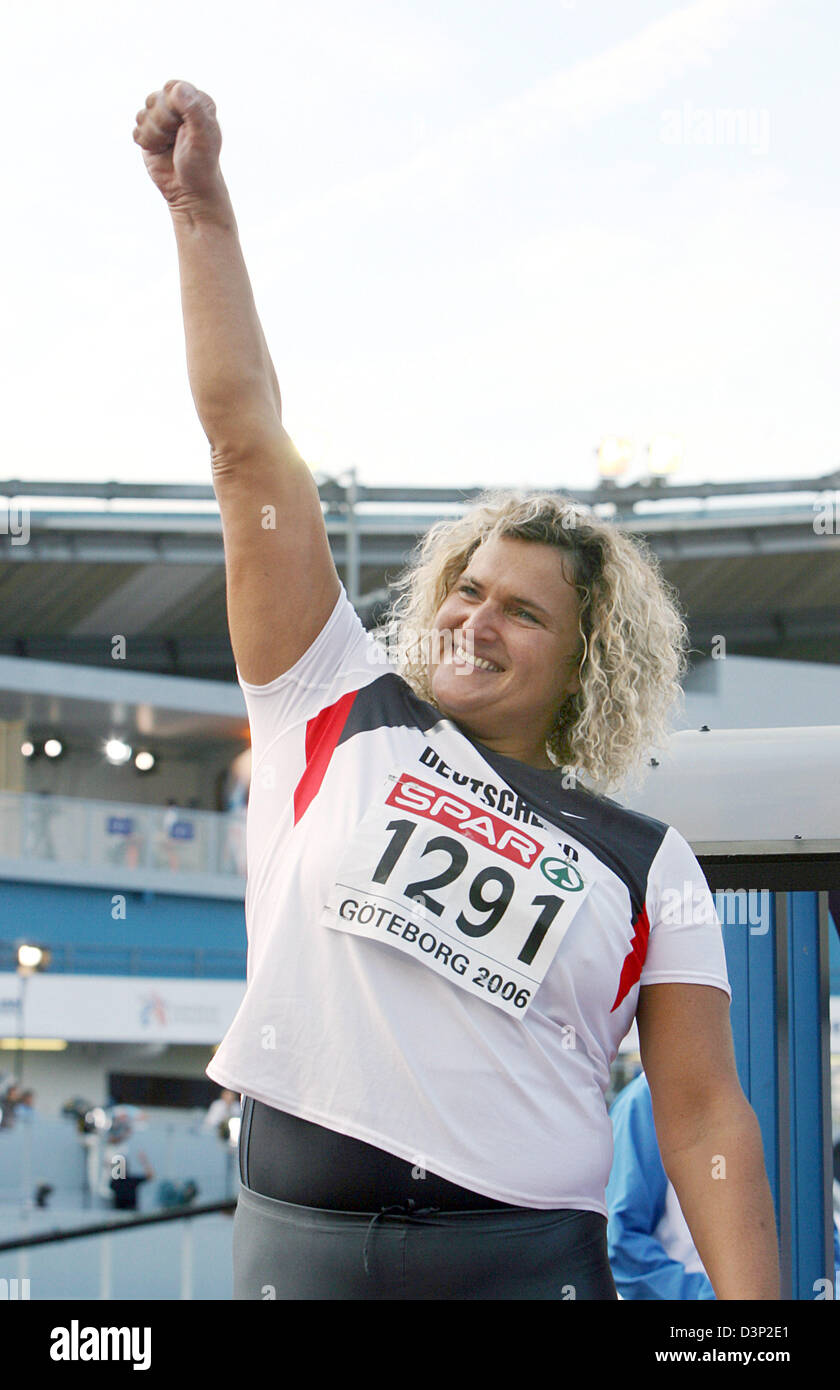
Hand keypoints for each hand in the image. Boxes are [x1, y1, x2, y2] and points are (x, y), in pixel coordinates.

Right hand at [133, 79, 224, 211]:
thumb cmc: (201, 164)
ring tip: (170, 147)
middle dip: (163, 123)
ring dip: (155, 136)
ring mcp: (162, 119)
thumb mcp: (202, 137)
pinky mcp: (149, 133)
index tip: (185, 126)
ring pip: (142, 115)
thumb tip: (177, 87)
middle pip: (154, 99)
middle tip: (178, 140)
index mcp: (197, 100)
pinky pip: (136, 130)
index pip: (173, 88)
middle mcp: (179, 106)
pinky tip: (160, 151)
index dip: (173, 107)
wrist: (190, 192)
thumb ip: (193, 109)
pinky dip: (147, 143)